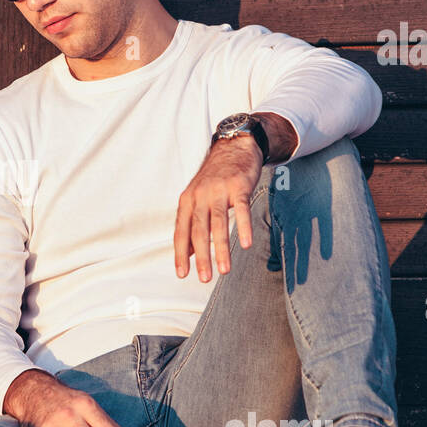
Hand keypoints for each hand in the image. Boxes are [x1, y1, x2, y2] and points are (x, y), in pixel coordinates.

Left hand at [173, 134, 261, 282]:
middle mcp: (200, 196)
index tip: (182, 274)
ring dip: (220, 248)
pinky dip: (243, 227)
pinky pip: (242, 210)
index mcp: (187, 201)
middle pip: (198, 230)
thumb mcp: (198, 198)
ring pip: (218, 223)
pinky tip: (246, 244)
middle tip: (204, 278)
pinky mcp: (239, 186)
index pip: (181, 232)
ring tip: (224, 270)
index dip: (181, 254)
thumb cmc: (215, 179)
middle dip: (201, 257)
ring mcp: (219, 190)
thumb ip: (193, 224)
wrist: (234, 147)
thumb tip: (188, 254)